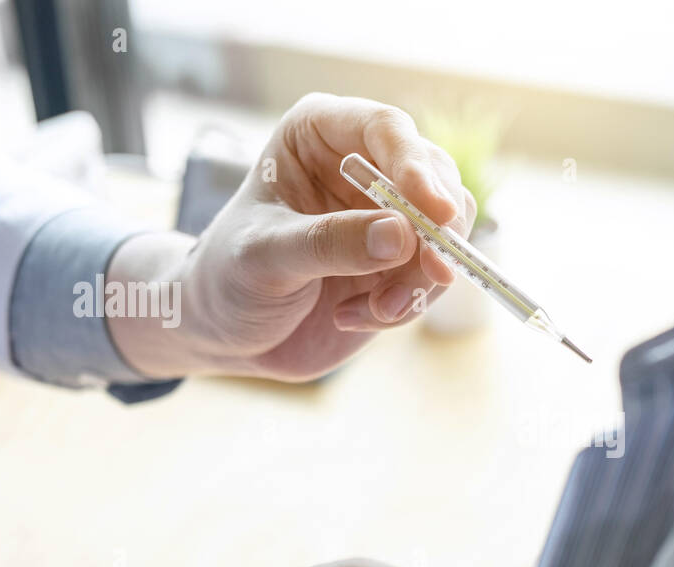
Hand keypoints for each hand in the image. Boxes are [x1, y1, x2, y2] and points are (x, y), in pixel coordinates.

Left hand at [107, 93, 476, 381]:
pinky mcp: (402, 262)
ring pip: (447, 231)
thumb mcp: (265, 258)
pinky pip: (434, 276)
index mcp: (321, 134)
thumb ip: (329, 242)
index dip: (417, 166)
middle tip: (429, 275)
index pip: (387, 129)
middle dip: (435, 233)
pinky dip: (406, 304)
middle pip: (436, 178)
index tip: (436, 213)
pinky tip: (352, 316)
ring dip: (421, 278)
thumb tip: (402, 235)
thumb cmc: (228, 278)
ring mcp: (389, 215)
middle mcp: (364, 166)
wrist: (226, 331)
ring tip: (375, 311)